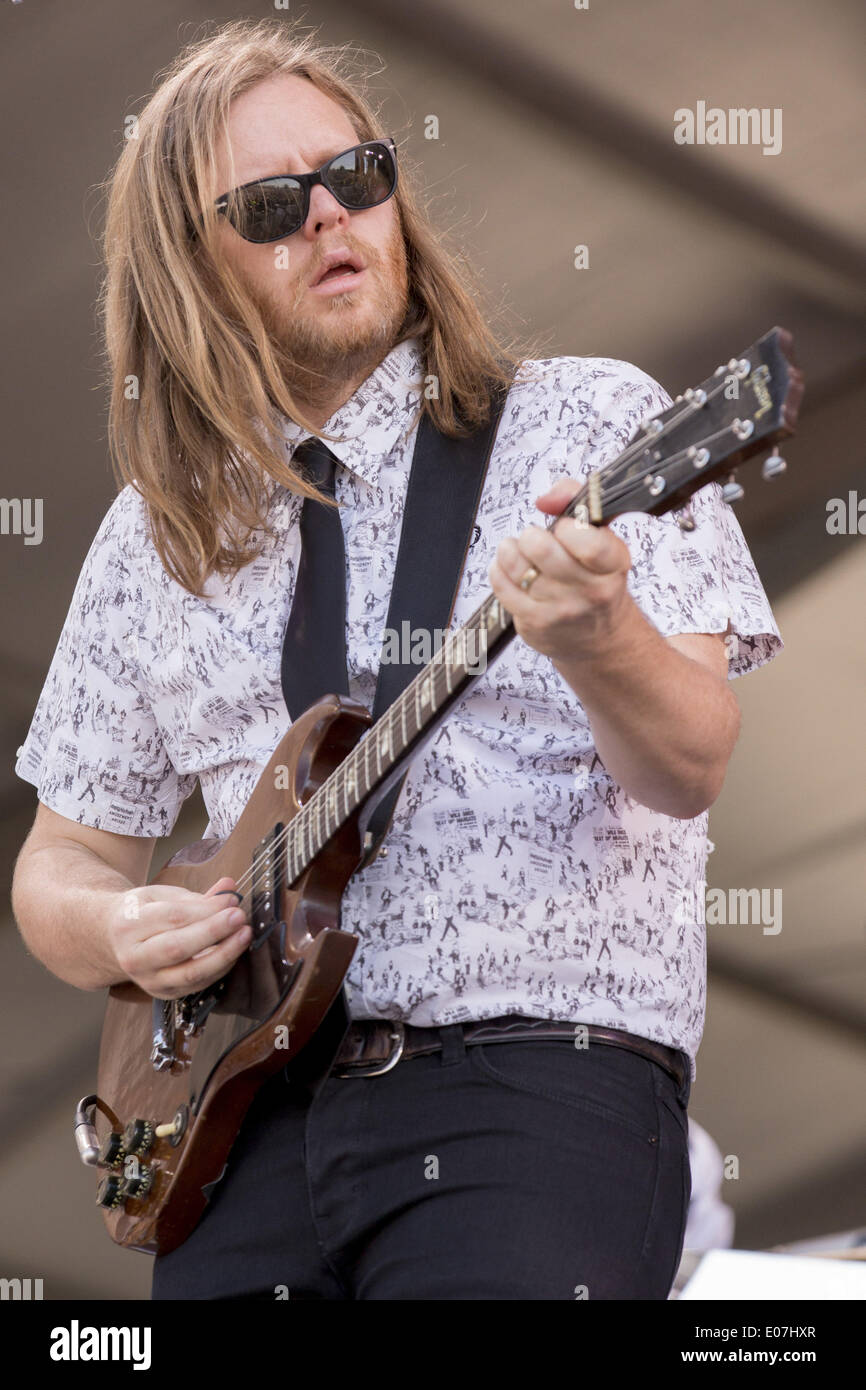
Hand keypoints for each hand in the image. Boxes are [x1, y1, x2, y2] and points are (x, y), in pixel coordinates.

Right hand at [105, 875, 250, 998]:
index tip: (231, 900)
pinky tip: (233, 951)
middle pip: (178, 948)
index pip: (172, 918)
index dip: (206, 910)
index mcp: (129, 925)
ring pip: (190, 973)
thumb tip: (230, 888)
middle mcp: (133, 957)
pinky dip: (220, 968)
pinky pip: (197, 984)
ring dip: (223, 955)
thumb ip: (196, 895)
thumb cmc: (143, 912)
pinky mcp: (163, 994)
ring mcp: (148, 980)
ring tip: (244, 935)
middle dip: (214, 932)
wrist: (114, 939)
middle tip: (239, 917)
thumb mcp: (161, 895)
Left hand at [488, 477, 633, 663]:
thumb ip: (577, 503)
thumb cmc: (596, 580)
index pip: (588, 543)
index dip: (566, 527)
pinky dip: (499, 570)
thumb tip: (545, 500)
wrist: (599, 638)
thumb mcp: (602, 539)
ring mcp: (561, 610)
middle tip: (534, 539)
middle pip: (544, 551)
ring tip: (517, 550)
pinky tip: (509, 568)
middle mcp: (590, 591)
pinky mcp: (535, 623)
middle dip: (531, 536)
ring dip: (510, 550)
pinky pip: (503, 587)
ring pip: (518, 567)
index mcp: (613, 565)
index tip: (562, 527)